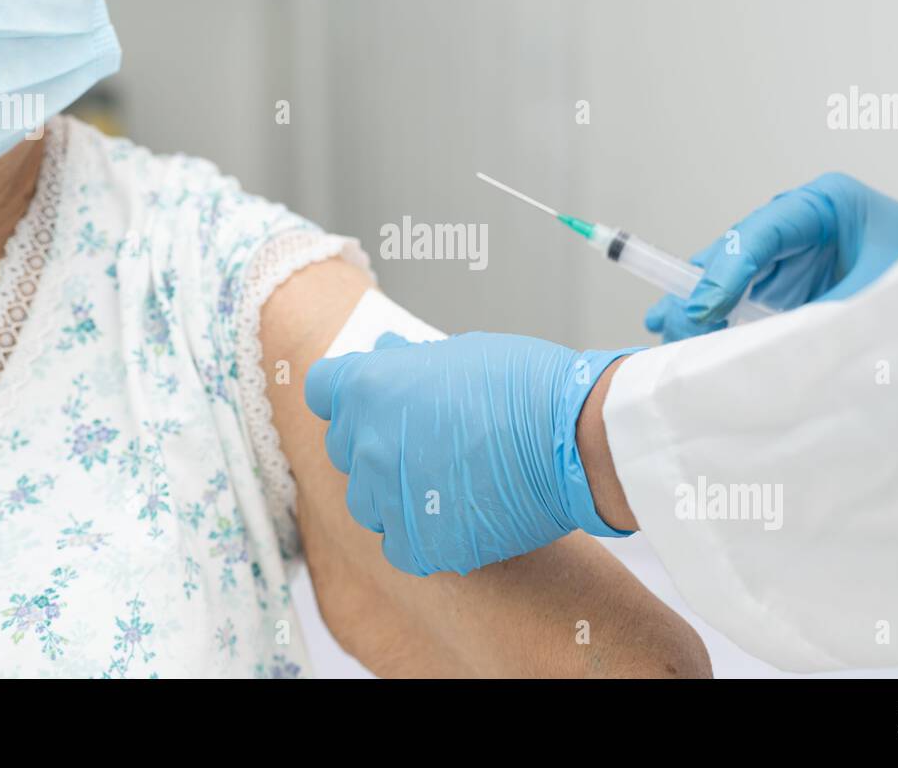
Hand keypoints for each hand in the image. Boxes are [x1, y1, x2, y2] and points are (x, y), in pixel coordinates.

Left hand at [304, 332, 636, 575]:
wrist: (574, 440)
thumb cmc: (526, 388)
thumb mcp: (462, 352)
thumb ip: (411, 362)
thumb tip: (387, 352)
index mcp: (369, 386)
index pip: (323, 389)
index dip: (348, 393)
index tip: (371, 399)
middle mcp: (366, 443)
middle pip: (344, 448)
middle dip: (374, 442)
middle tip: (422, 441)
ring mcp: (389, 496)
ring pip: (366, 502)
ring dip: (391, 493)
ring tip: (441, 484)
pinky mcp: (419, 543)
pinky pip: (397, 546)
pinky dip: (419, 537)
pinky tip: (452, 519)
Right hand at [645, 172, 897, 341]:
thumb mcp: (878, 295)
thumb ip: (820, 316)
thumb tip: (767, 348)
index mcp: (826, 203)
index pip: (762, 230)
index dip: (727, 269)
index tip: (703, 307)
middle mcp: (802, 223)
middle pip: (736, 250)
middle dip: (700, 286)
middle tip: (669, 319)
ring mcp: (793, 252)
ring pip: (734, 274)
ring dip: (701, 302)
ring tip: (665, 327)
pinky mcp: (791, 283)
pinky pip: (746, 296)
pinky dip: (720, 316)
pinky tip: (690, 331)